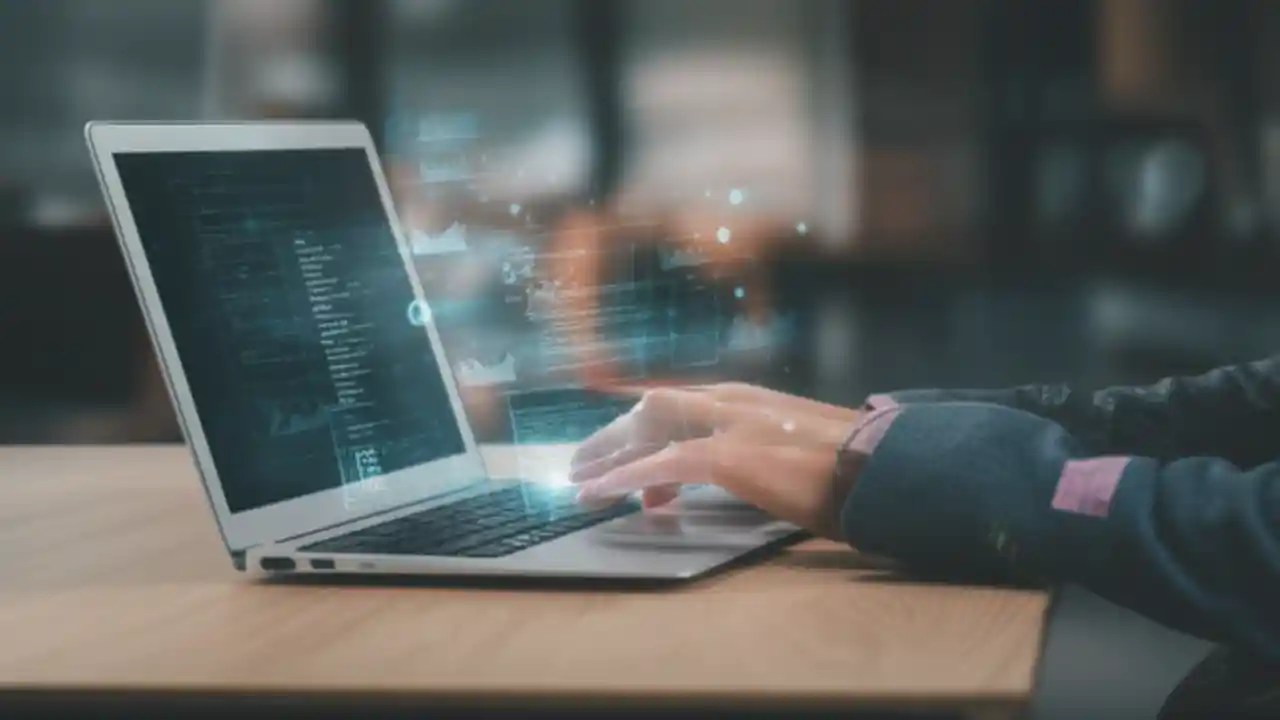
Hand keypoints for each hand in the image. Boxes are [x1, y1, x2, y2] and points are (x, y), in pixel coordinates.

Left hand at [569, 383, 861, 539]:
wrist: (884, 466)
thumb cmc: (853, 465)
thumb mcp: (797, 448)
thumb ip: (759, 453)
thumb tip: (738, 474)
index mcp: (748, 399)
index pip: (680, 404)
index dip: (645, 428)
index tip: (626, 454)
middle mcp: (733, 401)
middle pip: (654, 409)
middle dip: (616, 435)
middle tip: (587, 463)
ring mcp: (730, 423)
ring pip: (649, 429)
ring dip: (610, 454)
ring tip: (580, 481)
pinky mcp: (729, 455)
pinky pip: (658, 465)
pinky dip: (622, 477)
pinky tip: (597, 493)